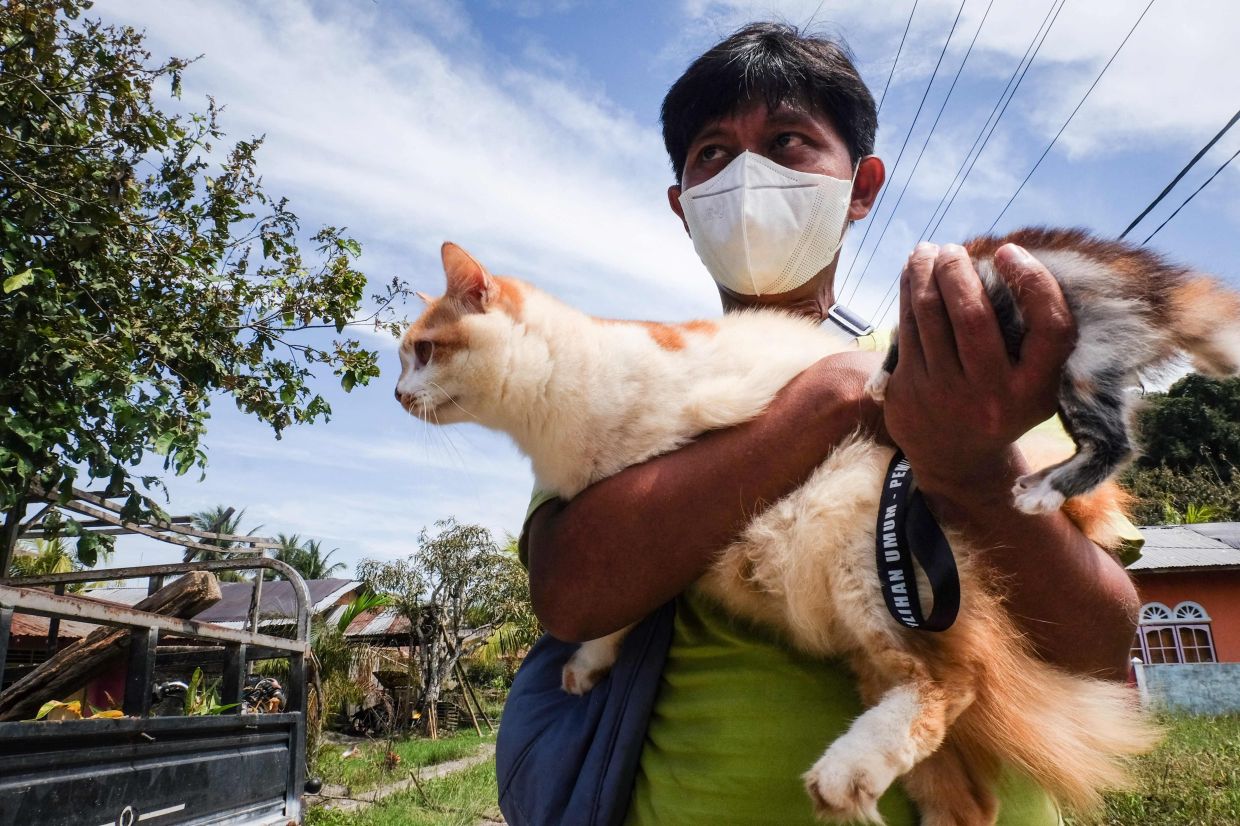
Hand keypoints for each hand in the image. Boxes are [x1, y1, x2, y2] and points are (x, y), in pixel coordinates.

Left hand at [881, 242, 1076, 499]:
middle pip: (972, 317)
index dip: (1034, 283)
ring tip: (928, 251)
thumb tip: (1009, 262)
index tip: (1010, 251)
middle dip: (958, 272)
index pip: (1050, 328)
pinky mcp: (908, 391)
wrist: (956, 461)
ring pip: (928, 317)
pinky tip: (911, 274)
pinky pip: (905, 329)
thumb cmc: (1002, 405)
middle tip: (954, 249)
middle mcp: (989, 395)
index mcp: (1033, 391)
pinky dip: (907, 295)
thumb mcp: (1034, 387)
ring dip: (925, 274)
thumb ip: (1033, 340)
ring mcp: (943, 394)